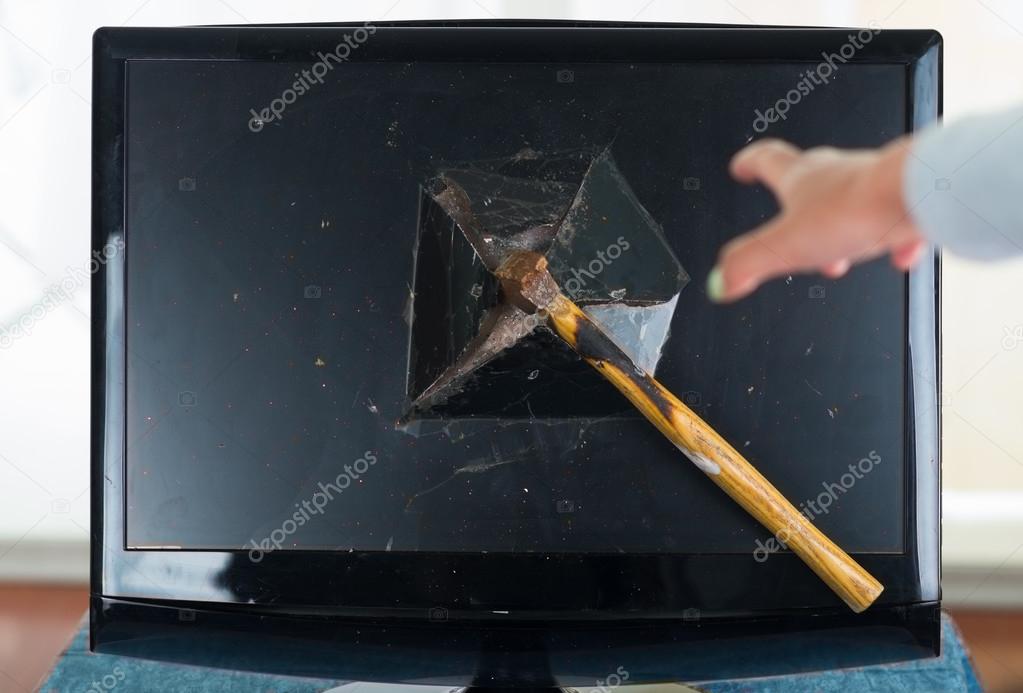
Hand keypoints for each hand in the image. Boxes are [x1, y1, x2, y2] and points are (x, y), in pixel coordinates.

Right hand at [707, 138, 925, 301]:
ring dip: (839, 227)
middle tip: (789, 227)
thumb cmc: (855, 209)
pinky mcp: (907, 199)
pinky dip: (892, 239)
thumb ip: (747, 263)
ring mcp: (873, 184)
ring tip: (839, 255)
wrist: (917, 196)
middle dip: (795, 205)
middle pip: (808, 181)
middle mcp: (836, 174)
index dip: (751, 162)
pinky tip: (897, 257)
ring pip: (850, 202)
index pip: (767, 159)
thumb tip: (722, 280)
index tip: (743, 166)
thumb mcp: (784, 246)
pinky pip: (896, 218)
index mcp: (800, 178)